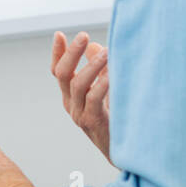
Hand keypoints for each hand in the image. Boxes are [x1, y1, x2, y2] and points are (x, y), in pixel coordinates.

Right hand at [52, 30, 110, 162]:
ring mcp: (79, 115)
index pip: (57, 71)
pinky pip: (93, 99)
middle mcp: (71, 104)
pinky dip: (101, 84)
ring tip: (106, 52)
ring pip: (77, 85)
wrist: (128, 152)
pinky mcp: (93, 122)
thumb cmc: (118, 118)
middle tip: (83, 35)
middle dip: (71, 53)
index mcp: (71, 96)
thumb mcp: (106, 90)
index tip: (60, 34)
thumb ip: (100, 69)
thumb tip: (95, 46)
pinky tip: (112, 74)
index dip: (57, 53)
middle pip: (63, 74)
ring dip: (91, 65)